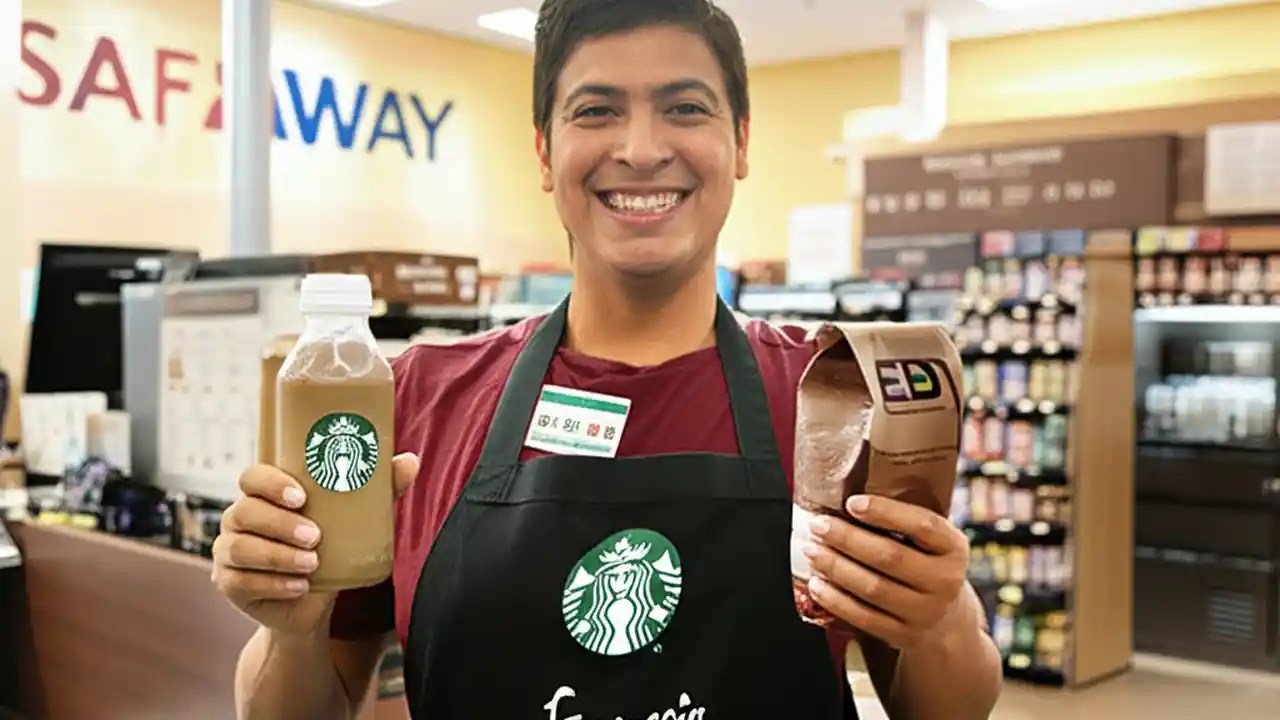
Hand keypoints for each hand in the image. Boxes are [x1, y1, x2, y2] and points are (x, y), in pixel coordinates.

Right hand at [211, 453, 419, 635]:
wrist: (311, 602)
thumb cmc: (330, 548)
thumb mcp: (354, 519)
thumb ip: (378, 489)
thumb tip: (411, 461)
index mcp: (263, 495)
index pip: (252, 477)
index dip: (271, 484)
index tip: (302, 497)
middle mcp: (239, 518)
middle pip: (244, 512)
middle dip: (281, 524)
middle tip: (316, 537)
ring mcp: (227, 551)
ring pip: (240, 548)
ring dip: (278, 556)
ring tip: (312, 564)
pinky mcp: (228, 583)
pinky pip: (241, 582)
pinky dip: (273, 584)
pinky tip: (300, 586)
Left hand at [803, 495, 970, 650]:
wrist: (947, 620)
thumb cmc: (927, 566)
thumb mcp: (931, 542)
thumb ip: (904, 523)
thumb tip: (849, 501)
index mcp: (954, 548)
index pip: (923, 525)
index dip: (885, 511)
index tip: (852, 502)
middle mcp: (946, 581)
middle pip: (890, 556)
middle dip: (847, 539)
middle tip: (818, 526)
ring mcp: (926, 612)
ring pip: (874, 588)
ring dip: (836, 567)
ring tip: (812, 550)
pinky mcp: (905, 636)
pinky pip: (864, 618)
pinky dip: (836, 600)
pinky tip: (816, 584)